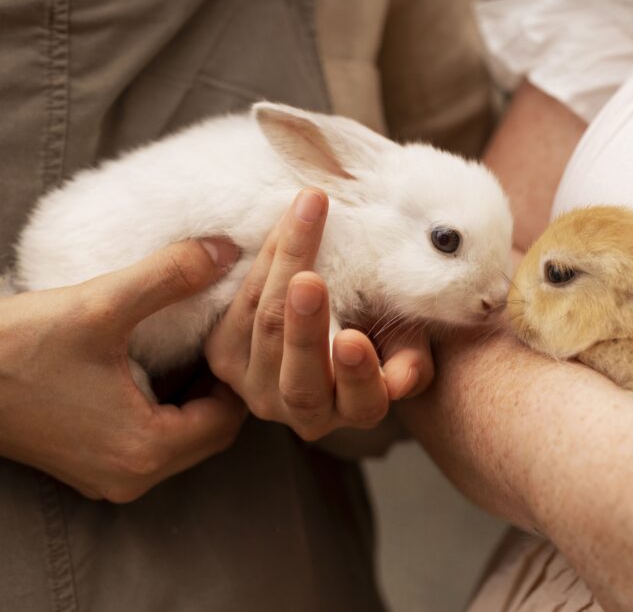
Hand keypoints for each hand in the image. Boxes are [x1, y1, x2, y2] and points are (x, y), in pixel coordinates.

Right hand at [0, 239, 246, 501]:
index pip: (229, 418)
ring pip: (184, 439)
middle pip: (211, 434)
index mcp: (144, 450)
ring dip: (197, 397)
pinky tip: (164, 365)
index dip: (239, 371)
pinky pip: (153, 441)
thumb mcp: (100, 305)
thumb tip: (226, 250)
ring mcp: (109, 477)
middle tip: (225, 336)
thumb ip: (170, 276)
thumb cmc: (15, 348)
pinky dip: (169, 408)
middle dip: (222, 385)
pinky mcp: (90, 466)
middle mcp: (132, 477)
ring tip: (201, 344)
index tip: (239, 330)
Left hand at [205, 189, 432, 440]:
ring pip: (265, 330)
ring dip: (282, 268)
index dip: (357, 373)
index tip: (353, 340)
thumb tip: (403, 380)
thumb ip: (409, 359)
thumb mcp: (406, 340)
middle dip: (303, 327)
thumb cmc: (380, 326)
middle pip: (300, 375)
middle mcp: (304, 412)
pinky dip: (264, 259)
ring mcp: (257, 387)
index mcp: (357, 408)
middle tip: (308, 281)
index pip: (361, 400)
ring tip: (303, 221)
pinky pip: (239, 306)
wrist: (337, 309)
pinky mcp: (223, 355)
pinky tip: (284, 223)